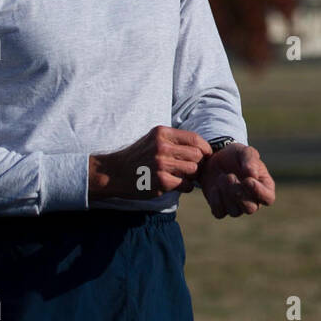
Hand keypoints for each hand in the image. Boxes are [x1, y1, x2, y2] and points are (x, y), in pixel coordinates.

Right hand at [89, 126, 211, 199]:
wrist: (114, 173)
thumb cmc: (138, 156)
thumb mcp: (153, 139)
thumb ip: (175, 140)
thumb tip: (203, 148)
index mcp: (162, 133)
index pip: (195, 139)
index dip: (205, 148)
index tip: (206, 155)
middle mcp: (162, 147)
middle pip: (197, 155)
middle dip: (199, 163)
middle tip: (192, 168)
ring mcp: (161, 165)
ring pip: (193, 170)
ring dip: (192, 176)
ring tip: (182, 176)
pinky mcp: (160, 182)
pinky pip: (186, 185)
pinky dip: (185, 187)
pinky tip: (176, 185)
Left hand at [198, 143, 275, 217]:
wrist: (215, 158)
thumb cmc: (235, 156)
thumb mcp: (244, 152)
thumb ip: (251, 160)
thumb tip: (252, 175)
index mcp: (264, 186)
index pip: (268, 198)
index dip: (259, 192)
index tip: (247, 180)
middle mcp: (252, 200)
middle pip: (251, 208)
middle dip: (239, 193)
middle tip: (229, 176)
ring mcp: (236, 206)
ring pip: (235, 212)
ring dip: (226, 195)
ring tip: (221, 177)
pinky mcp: (221, 208)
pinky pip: (219, 213)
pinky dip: (216, 201)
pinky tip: (214, 187)